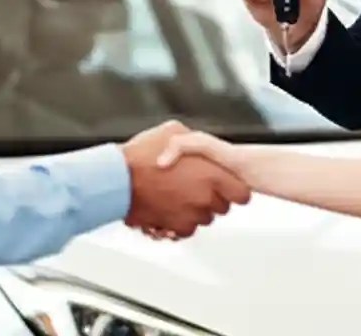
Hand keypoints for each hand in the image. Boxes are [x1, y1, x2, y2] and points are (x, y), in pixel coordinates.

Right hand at [122, 121, 250, 238]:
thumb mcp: (172, 131)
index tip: (226, 186)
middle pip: (223, 207)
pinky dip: (180, 221)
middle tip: (195, 188)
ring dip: (196, 210)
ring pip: (205, 218)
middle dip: (213, 199)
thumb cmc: (142, 155)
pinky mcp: (176, 228)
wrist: (117, 181)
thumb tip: (197, 142)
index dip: (234, 189)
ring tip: (177, 196)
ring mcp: (192, 215)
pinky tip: (168, 208)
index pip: (242, 194)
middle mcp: (206, 198)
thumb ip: (194, 139)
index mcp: (212, 174)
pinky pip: (188, 229)